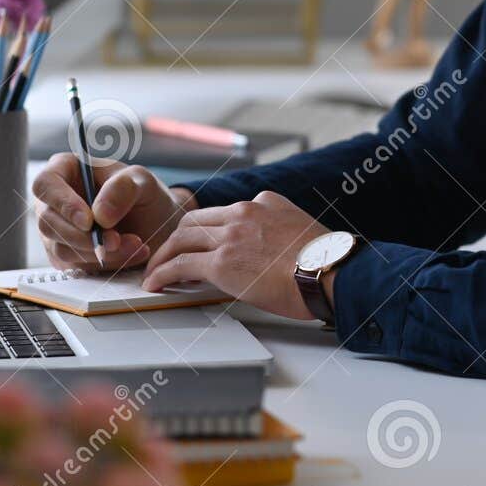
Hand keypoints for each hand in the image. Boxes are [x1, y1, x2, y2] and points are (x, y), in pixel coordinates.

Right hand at [31, 156, 190, 271]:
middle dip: (84, 237)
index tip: (88, 221)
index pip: (45, 184)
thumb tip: (99, 214)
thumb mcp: (142, 181)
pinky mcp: (67, 255)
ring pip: (62, 248)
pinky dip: (104, 264)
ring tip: (134, 245)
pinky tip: (129, 254)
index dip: (62, 204)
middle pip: (49, 222)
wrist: (156, 224)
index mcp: (65, 170)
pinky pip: (75, 266)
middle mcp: (55, 201)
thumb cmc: (143, 194)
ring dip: (98, 252)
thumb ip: (122, 189)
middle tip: (117, 240)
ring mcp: (58, 230)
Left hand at [142, 190, 329, 320]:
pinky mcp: (221, 263)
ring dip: (164, 254)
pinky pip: (180, 264)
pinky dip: (162, 273)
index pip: (225, 211)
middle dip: (178, 237)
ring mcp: (230, 236)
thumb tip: (280, 246)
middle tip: (169, 253)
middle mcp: (244, 212)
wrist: (331, 271)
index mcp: (265, 203)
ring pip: (181, 238)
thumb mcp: (305, 229)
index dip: (207, 228)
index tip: (200, 241)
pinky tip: (155, 283)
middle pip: (195, 220)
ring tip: (154, 270)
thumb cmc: (327, 261)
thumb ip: (283, 227)